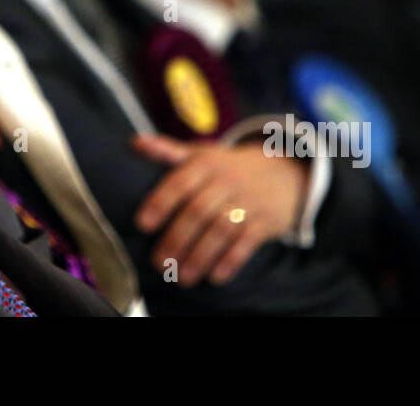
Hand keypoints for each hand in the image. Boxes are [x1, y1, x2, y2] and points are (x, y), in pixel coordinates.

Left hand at [132, 134, 307, 286]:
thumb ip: (169, 151)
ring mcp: (248, 201)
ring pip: (221, 230)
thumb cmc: (229, 167)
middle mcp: (227, 181)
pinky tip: (215, 277)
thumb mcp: (202, 154)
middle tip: (159, 264)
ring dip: (200, 256)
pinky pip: (247, 242)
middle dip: (177, 239)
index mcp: (206, 163)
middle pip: (199, 211)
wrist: (284, 172)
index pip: (180, 182)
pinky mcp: (266, 221)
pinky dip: (231, 260)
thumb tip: (134, 142)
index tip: (142, 224)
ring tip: (182, 277)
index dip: (161, 202)